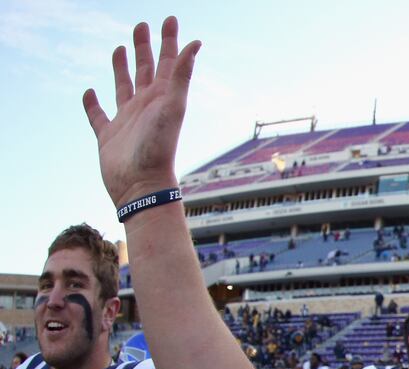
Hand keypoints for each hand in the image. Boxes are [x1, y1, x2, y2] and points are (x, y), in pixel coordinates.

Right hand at [82, 17, 200, 207]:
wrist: (142, 186)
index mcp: (163, 98)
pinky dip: (91, 103)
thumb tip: (196, 43)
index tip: (168, 18)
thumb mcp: (173, 107)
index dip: (169, 40)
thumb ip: (182, 75)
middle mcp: (146, 106)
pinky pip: (97, 115)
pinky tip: (88, 91)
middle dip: (144, 47)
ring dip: (121, 68)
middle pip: (145, 69)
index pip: (168, 62)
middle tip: (141, 25)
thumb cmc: (159, 149)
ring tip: (119, 48)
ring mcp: (127, 120)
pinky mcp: (107, 136)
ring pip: (123, 86)